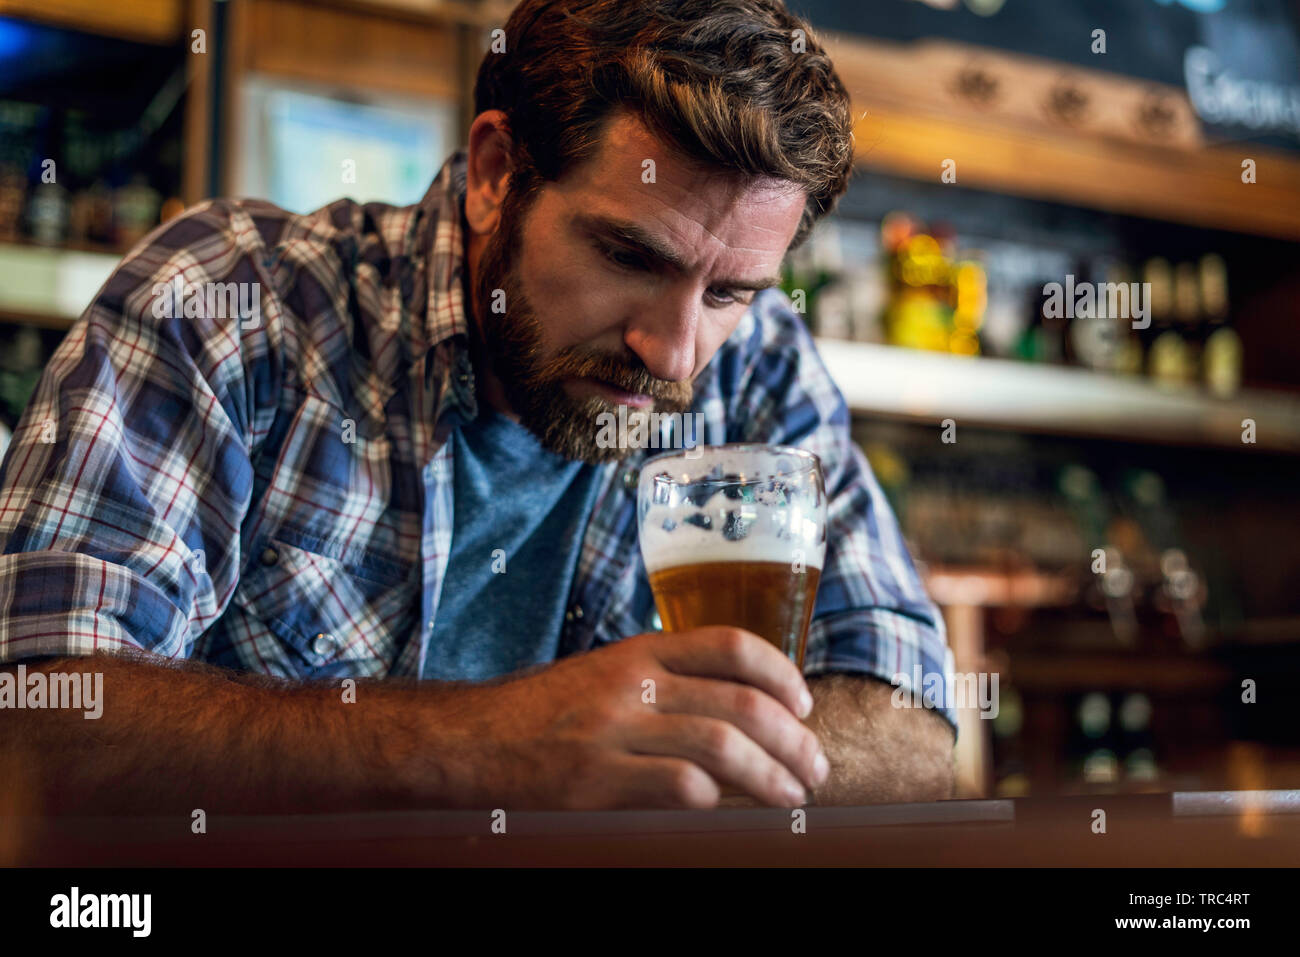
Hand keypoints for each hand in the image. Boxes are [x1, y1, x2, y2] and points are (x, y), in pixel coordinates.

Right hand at [428, 627, 828, 809]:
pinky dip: (714, 800)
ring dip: (771, 775)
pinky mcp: (594, 782)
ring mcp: (613, 731)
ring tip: (792, 797)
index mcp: (639, 652)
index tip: (804, 704)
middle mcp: (632, 683)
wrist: (465, 742)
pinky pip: (678, 787)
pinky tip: (725, 810)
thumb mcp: (604, 677)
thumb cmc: (541, 713)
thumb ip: (662, 681)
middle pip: (740, 703)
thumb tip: (739, 708)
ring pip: (721, 746)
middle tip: (816, 768)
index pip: (730, 645)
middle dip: (793, 740)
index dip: (781, 673)